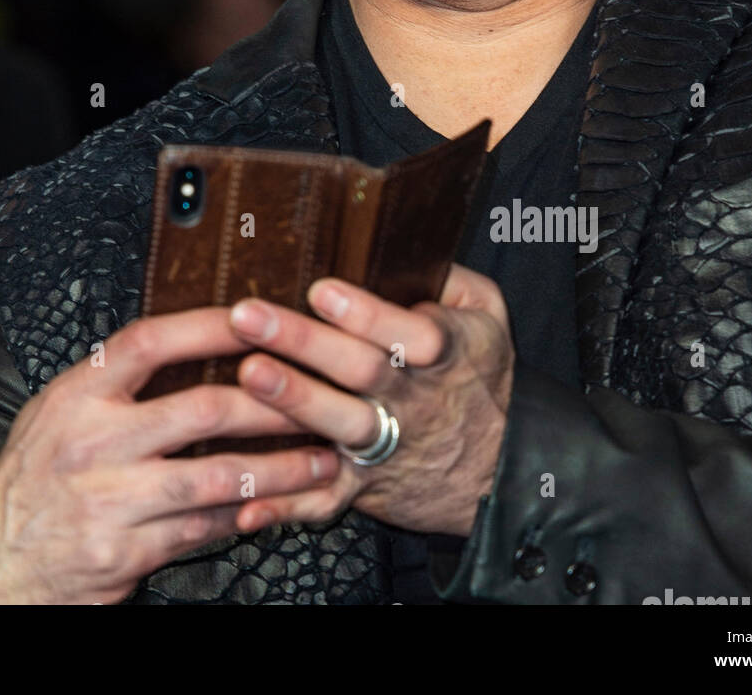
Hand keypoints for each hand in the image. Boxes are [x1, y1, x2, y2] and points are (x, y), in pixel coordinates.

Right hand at [0, 307, 341, 603]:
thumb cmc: (33, 478)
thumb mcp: (58, 411)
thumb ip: (115, 381)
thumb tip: (189, 342)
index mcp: (78, 395)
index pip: (152, 343)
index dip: (209, 327)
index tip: (258, 318)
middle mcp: (95, 442)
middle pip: (202, 409)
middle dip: (272, 403)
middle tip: (316, 397)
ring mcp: (112, 500)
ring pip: (218, 476)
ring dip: (281, 468)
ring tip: (321, 460)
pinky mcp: (127, 551)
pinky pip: (205, 527)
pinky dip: (248, 514)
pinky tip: (277, 504)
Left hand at [227, 263, 514, 536]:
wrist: (503, 471)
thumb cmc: (480, 376)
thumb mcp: (487, 316)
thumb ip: (452, 279)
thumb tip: (412, 246)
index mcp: (446, 353)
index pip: (411, 333)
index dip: (367, 314)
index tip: (322, 290)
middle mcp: (413, 399)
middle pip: (360, 370)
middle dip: (303, 342)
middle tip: (249, 316)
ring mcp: (388, 446)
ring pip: (339, 424)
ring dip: (292, 400)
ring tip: (248, 374)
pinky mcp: (365, 485)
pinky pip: (323, 499)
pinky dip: (286, 505)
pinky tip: (248, 499)